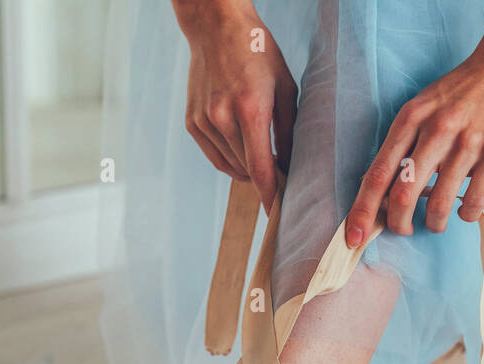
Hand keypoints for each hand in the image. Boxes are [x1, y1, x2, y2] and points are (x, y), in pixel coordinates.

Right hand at [174, 0, 297, 212]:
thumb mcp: (285, 86)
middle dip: (265, 179)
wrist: (216, 28)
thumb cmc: (258, 53)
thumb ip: (288, 130)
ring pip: (231, 165)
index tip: (279, 215)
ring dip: (247, 168)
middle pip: (246, 170)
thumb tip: (291, 167)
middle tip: (282, 176)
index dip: (271, 195)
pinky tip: (242, 148)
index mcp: (250, 108)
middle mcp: (222, 118)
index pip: (261, 168)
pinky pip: (215, 155)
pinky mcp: (192, 123)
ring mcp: (203, 121)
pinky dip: (231, 159)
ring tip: (262, 155)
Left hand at [344, 46, 483, 245]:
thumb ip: (403, 144)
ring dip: (433, 224)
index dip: (362, 211)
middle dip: (397, 224)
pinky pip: (474, 200)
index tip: (354, 237)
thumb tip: (384, 191)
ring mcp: (467, 141)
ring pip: (438, 203)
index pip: (377, 175)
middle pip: (402, 195)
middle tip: (403, 230)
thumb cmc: (461, 90)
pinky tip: (463, 212)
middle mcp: (436, 130)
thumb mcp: (422, 107)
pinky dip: (465, 215)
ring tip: (435, 223)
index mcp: (410, 120)